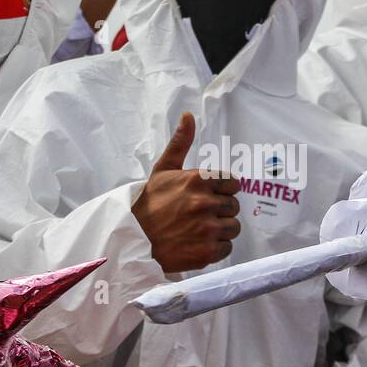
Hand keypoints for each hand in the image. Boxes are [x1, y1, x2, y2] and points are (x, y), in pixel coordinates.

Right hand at [132, 112, 240, 272]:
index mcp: (198, 179)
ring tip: (199, 231)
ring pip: (233, 228)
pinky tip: (199, 244)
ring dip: (220, 230)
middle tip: (199, 216)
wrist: (133, 239)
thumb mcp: (163, 169)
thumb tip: (189, 115)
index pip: (233, 184)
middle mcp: (204, 202)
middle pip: (234, 206)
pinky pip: (227, 247)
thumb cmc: (149, 203)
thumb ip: (180, 143)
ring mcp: (207, 228)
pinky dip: (216, 248)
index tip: (208, 197)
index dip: (222, 191)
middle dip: (220, 211)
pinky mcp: (207, 251)